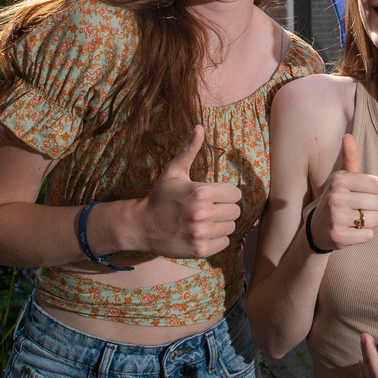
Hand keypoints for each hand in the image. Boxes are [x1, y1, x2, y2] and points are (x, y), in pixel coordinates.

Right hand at [133, 124, 242, 258]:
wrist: (141, 226)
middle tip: (208, 208)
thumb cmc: (161, 196)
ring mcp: (200, 233)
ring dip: (221, 224)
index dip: (226, 194)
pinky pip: (224, 243)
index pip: (235, 194)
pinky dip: (216, 239)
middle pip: (235, 211)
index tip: (213, 195)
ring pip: (231, 227)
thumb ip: (190, 149)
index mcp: (201, 192)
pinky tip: (202, 233)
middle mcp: (202, 213)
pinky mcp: (199, 250)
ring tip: (204, 220)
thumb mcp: (174, 171)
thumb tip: (200, 127)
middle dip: (224, 209)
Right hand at [312, 134, 377, 250]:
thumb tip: (347, 135)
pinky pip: (369, 235)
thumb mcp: (342, 177)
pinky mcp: (339, 237)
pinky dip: (364, 235)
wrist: (317, 229)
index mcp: (339, 179)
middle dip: (373, 207)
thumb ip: (350, 157)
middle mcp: (336, 196)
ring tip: (355, 219)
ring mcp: (336, 218)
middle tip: (358, 208)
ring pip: (376, 219)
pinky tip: (351, 231)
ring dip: (370, 222)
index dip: (374, 191)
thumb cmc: (337, 198)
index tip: (361, 193)